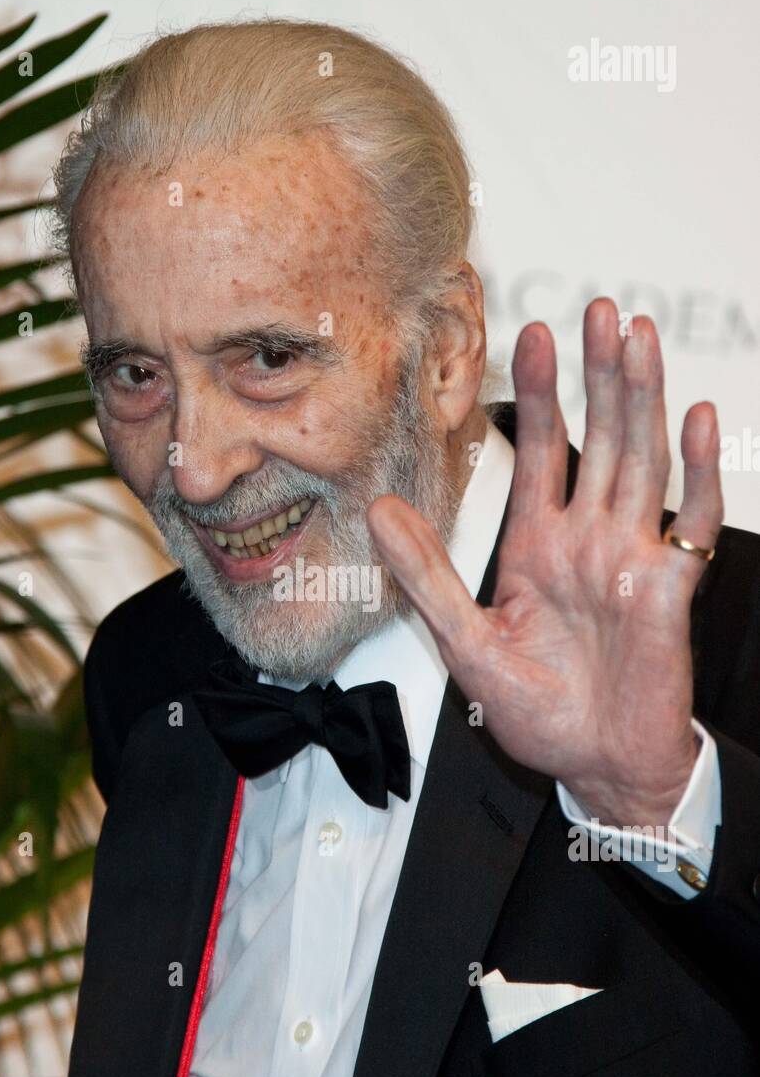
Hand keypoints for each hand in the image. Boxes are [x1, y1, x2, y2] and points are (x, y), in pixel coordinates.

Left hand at [367, 298, 722, 827]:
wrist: (595, 768)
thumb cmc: (537, 714)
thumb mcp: (465, 642)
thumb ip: (426, 574)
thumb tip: (378, 510)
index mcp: (538, 547)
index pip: (544, 451)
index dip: (541, 392)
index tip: (534, 331)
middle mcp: (588, 540)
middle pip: (599, 439)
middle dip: (598, 374)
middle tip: (599, 309)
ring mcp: (632, 558)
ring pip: (641, 460)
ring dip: (642, 398)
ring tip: (637, 337)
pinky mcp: (670, 589)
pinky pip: (689, 520)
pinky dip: (697, 471)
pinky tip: (697, 419)